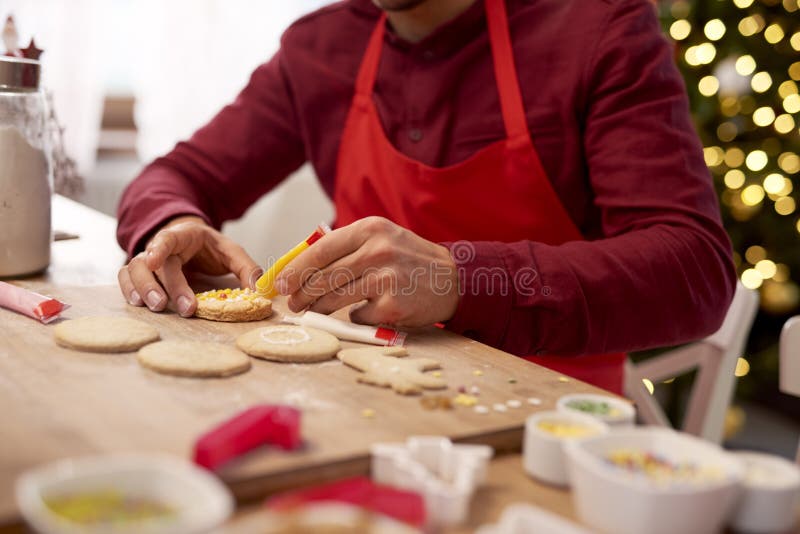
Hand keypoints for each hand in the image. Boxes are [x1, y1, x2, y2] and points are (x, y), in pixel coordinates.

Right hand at [117, 216, 262, 316]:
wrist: (193, 243)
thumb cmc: (211, 249)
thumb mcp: (231, 252)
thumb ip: (246, 269)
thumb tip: (258, 290)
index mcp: (183, 235)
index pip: (167, 238)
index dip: (159, 248)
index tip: (154, 261)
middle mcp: (161, 246)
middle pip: (154, 263)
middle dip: (165, 285)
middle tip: (177, 306)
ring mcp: (148, 260)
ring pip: (133, 270)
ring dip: (141, 289)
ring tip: (155, 307)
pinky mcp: (143, 274)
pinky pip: (127, 279)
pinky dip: (129, 290)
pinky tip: (138, 304)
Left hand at [276, 216, 458, 326]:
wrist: (452, 279)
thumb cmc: (408, 260)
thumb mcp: (381, 239)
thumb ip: (347, 247)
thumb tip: (300, 266)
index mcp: (371, 229)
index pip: (321, 250)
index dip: (296, 268)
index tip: (281, 282)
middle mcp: (378, 250)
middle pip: (324, 276)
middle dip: (302, 293)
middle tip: (293, 302)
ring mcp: (386, 278)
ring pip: (335, 298)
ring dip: (319, 307)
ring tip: (313, 310)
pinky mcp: (393, 306)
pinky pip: (358, 315)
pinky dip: (355, 316)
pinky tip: (363, 311)